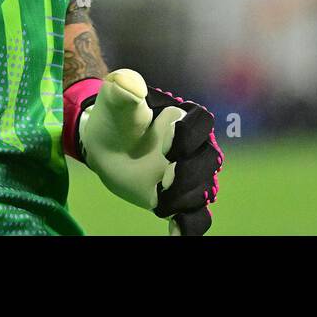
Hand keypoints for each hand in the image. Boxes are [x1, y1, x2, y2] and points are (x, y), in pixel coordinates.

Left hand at [78, 68, 222, 234]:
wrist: (108, 144)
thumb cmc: (115, 115)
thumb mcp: (114, 97)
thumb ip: (123, 89)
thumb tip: (131, 84)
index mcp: (182, 117)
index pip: (201, 123)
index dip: (188, 135)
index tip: (164, 143)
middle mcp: (193, 146)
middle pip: (208, 160)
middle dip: (190, 172)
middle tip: (164, 178)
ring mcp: (188, 174)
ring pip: (204, 189)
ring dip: (187, 198)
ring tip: (161, 202)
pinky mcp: (177, 198)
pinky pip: (196, 216)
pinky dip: (190, 226)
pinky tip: (175, 232)